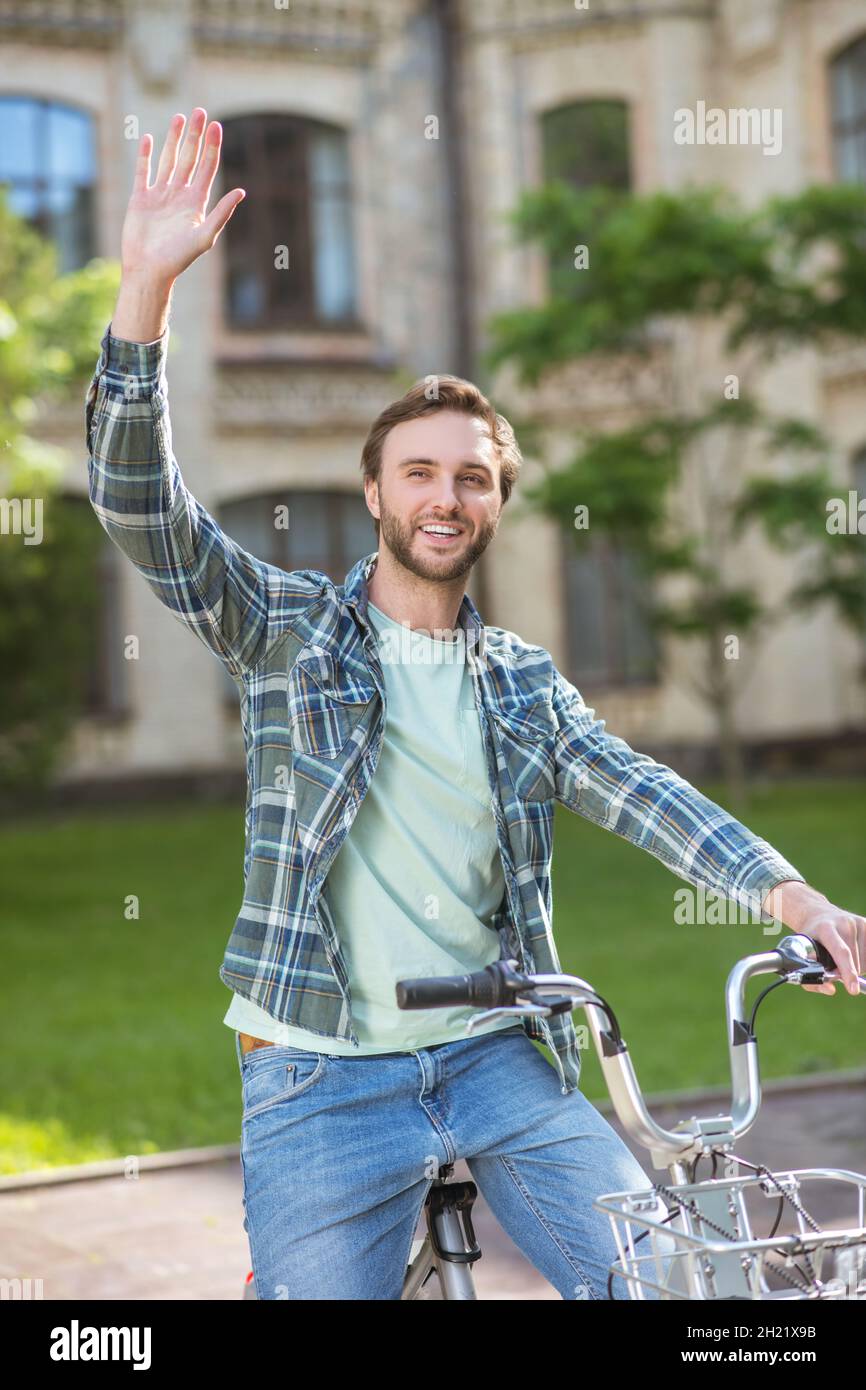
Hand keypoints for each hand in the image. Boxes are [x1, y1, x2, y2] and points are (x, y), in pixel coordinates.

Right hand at [120, 107, 244, 285]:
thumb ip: (222, 213)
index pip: (206, 167)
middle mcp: (179, 195)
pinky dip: (146, 156)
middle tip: (199, 111)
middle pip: (189, 158)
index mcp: (196, 202)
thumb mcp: (204, 236)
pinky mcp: (140, 199)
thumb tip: (241, 191)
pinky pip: (144, 172)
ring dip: (173, 139)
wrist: (149, 269)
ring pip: (168, 160)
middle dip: (195, 135)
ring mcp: (160, 195)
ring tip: (179, 117)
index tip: (216, 125)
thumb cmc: (178, 258)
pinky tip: (150, 140)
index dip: (212, 146)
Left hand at [763, 880, 863, 995]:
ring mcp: (857, 922)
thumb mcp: (803, 956)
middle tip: (836, 968)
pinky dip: (863, 960)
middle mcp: (844, 923)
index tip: (852, 989)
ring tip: (843, 958)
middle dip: (848, 973)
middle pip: (855, 961)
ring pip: (865, 960)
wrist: (819, 916)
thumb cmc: (812, 940)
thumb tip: (831, 990)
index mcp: (826, 929)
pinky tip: (853, 954)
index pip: (841, 953)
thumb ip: (812, 978)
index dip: (847, 972)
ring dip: (856, 967)